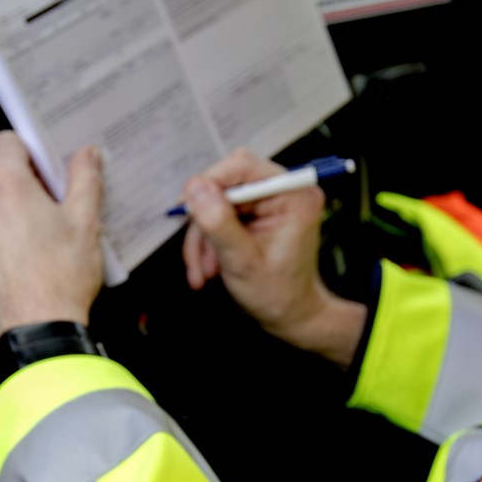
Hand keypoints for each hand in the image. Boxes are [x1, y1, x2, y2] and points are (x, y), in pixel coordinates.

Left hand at [0, 131, 103, 342]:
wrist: (38, 331)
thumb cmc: (58, 282)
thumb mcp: (85, 222)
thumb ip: (85, 179)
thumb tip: (86, 156)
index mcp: (4, 185)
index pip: (7, 142)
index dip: (31, 151)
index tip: (48, 166)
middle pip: (0, 178)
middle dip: (26, 189)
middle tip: (56, 211)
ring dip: (11, 215)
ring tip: (42, 241)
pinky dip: (0, 240)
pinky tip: (26, 258)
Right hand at [180, 149, 365, 367]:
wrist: (290, 315)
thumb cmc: (278, 294)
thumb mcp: (243, 261)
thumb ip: (219, 223)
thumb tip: (195, 188)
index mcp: (294, 195)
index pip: (243, 166)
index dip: (210, 182)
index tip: (188, 205)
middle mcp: (284, 191)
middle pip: (225, 184)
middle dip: (205, 222)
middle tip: (196, 252)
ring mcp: (270, 202)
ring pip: (217, 203)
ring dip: (204, 237)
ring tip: (204, 271)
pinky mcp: (257, 213)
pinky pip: (221, 215)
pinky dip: (209, 241)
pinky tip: (209, 267)